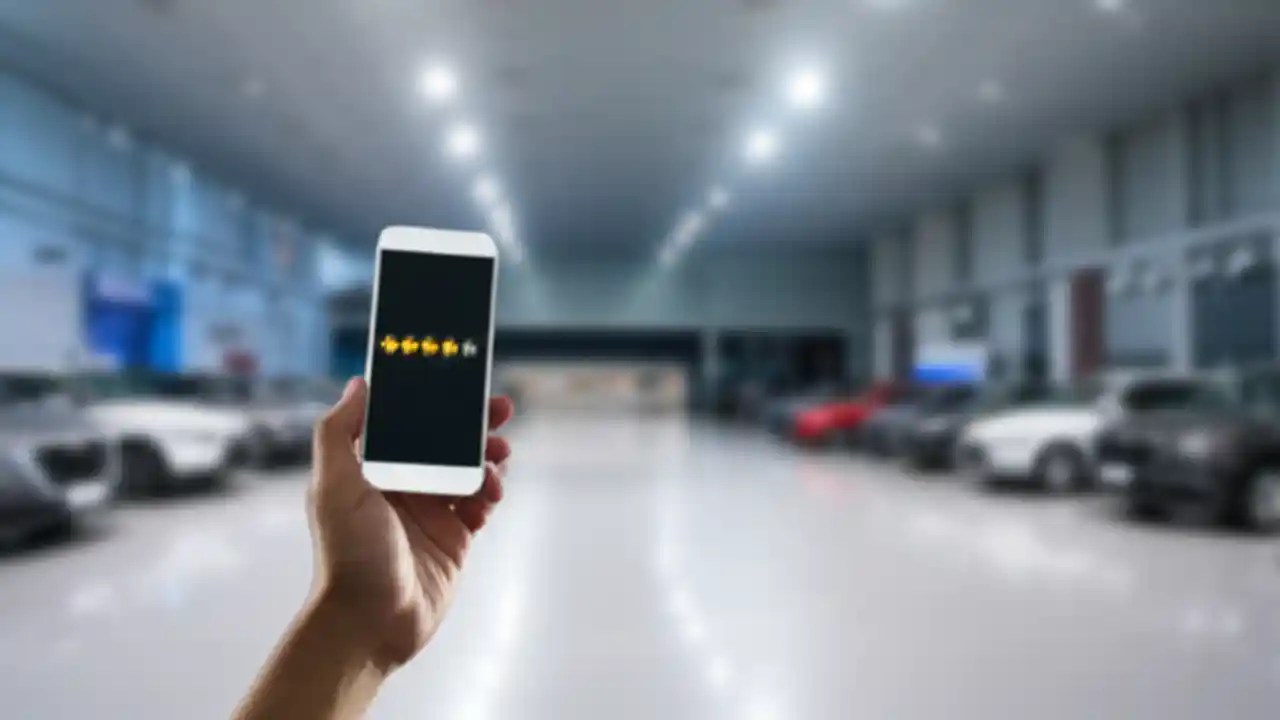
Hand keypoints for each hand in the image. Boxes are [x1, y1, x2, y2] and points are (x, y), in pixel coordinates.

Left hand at [308, 377, 513, 670]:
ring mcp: (431, 511)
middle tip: (499, 409)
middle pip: (445, 441)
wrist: (371, 622)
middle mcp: (403, 486)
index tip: (458, 382)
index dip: (434, 400)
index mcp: (373, 469)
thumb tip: (357, 384)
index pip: (408, 423)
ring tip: (500, 456)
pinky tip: (492, 493)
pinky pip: (481, 503)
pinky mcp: (454, 537)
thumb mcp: (334, 487)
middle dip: (473, 423)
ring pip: (469, 469)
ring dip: (488, 457)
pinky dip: (492, 492)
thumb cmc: (346, 555)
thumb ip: (339, 433)